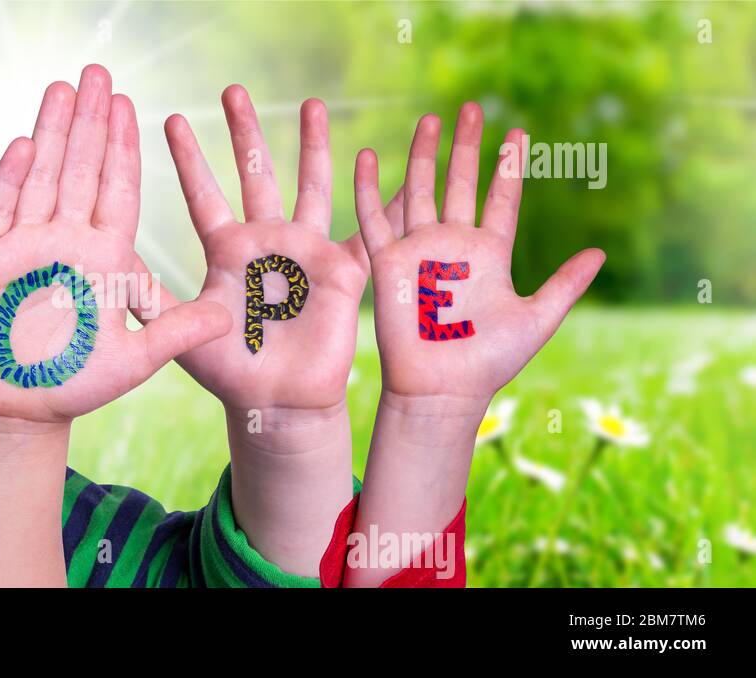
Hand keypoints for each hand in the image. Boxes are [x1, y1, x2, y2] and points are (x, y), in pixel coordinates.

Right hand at [0, 65, 229, 425]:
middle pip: (81, 169)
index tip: (131, 105)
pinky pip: (1, 209)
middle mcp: (66, 241)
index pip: (117, 188)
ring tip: (64, 88)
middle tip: (100, 72)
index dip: (123, 146)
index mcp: (103, 255)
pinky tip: (25, 142)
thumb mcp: (139, 358)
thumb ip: (180, 331)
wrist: (21, 410)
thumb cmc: (77, 385)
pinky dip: (12, 178)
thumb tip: (230, 315)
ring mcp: (25, 245)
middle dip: (91, 121)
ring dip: (53, 133)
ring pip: (43, 176)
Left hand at [135, 86, 403, 574]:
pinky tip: (381, 164)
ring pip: (311, 185)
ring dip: (313, 145)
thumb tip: (108, 269)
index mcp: (227, 251)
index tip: (168, 119)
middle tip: (233, 88)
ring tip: (311, 102)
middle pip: (257, 173)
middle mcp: (266, 241)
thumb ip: (149, 300)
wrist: (278, 404)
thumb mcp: (181, 333)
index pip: (204, 194)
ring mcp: (305, 251)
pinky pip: (365, 228)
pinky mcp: (342, 270)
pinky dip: (376, 197)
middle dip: (246, 132)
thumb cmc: (228, 372)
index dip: (187, 159)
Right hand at [343, 103, 604, 585]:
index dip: (509, 166)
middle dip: (467, 146)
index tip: (518, 133)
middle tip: (473, 107)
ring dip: (424, 155)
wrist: (440, 391)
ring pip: (421, 190)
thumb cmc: (488, 363)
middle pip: (460, 183)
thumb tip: (601, 253)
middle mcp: (454, 246)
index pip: (501, 198)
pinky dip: (370, 188)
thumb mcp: (537, 320)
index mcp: (491, 254)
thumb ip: (565, 285)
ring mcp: (420, 251)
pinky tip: (370, 156)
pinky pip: (375, 218)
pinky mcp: (388, 263)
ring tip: (431, 119)